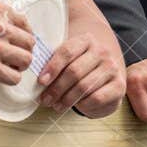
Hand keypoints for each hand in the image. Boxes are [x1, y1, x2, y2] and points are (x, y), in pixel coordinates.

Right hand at [0, 1, 35, 84]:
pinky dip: (10, 78)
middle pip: (30, 43)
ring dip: (18, 66)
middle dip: (23, 51)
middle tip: (12, 57)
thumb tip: (13, 31)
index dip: (23, 36)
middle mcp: (1, 27)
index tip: (17, 43)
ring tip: (6, 67)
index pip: (26, 24)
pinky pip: (14, 77)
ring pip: (26, 60)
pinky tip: (0, 76)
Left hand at [36, 0, 126, 117]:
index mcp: (87, 40)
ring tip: (55, 105)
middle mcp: (102, 51)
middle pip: (74, 71)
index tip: (41, 81)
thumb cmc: (81, 65)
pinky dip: (82, 104)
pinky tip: (76, 106)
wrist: (109, 70)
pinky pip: (96, 97)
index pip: (67, 51)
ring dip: (66, 99)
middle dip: (56, 89)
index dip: (52, 67)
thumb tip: (27, 71)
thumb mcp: (70, 57)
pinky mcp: (119, 85)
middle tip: (44, 100)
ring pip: (84, 86)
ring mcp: (112, 67)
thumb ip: (54, 60)